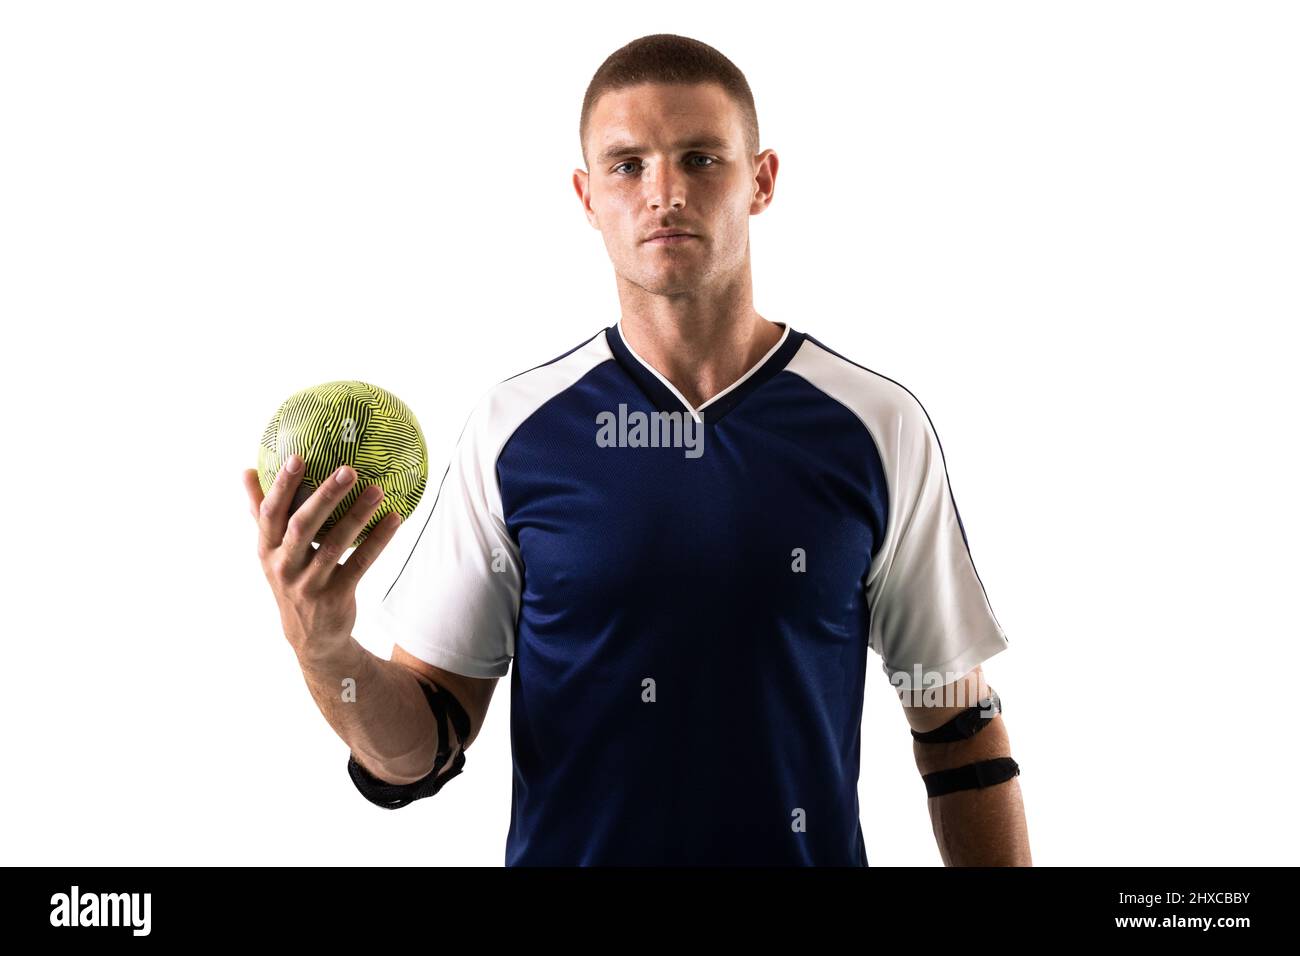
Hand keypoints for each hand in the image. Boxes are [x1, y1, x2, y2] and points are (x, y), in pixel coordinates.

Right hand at [243, 455, 402, 662]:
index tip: (297, 457)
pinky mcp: (335, 597)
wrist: (311, 637)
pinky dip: (379, 541)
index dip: (281, 486)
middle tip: (348, 469)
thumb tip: (245, 470)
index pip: (269, 513)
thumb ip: (261, 513)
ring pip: (335, 545)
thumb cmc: (292, 578)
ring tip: (378, 490)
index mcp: (267, 550)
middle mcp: (284, 567)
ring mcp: (309, 584)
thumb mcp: (272, 551)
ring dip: (358, 515)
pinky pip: (361, 564)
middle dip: (324, 496)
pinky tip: (395, 518)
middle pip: (302, 526)